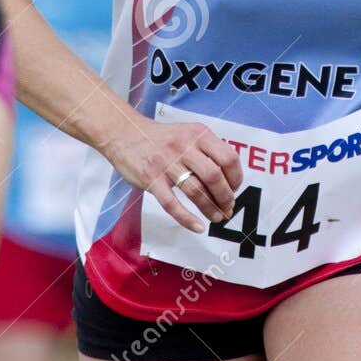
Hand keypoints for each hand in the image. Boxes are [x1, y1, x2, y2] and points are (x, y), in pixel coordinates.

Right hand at [110, 118, 241, 234]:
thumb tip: (229, 181)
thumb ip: (207, 150)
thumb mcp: (188, 133)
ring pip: (196, 191)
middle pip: (214, 176)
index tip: (235, 190)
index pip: (228, 158)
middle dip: (225, 197)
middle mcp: (184, 146)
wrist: (124, 133)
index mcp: (198, 134)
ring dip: (210, 209)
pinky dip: (187, 219)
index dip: (236, 178)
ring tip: (216, 218)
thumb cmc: (161, 138)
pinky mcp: (151, 178)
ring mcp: (166, 162)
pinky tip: (197, 226)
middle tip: (228, 208)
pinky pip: (172, 204)